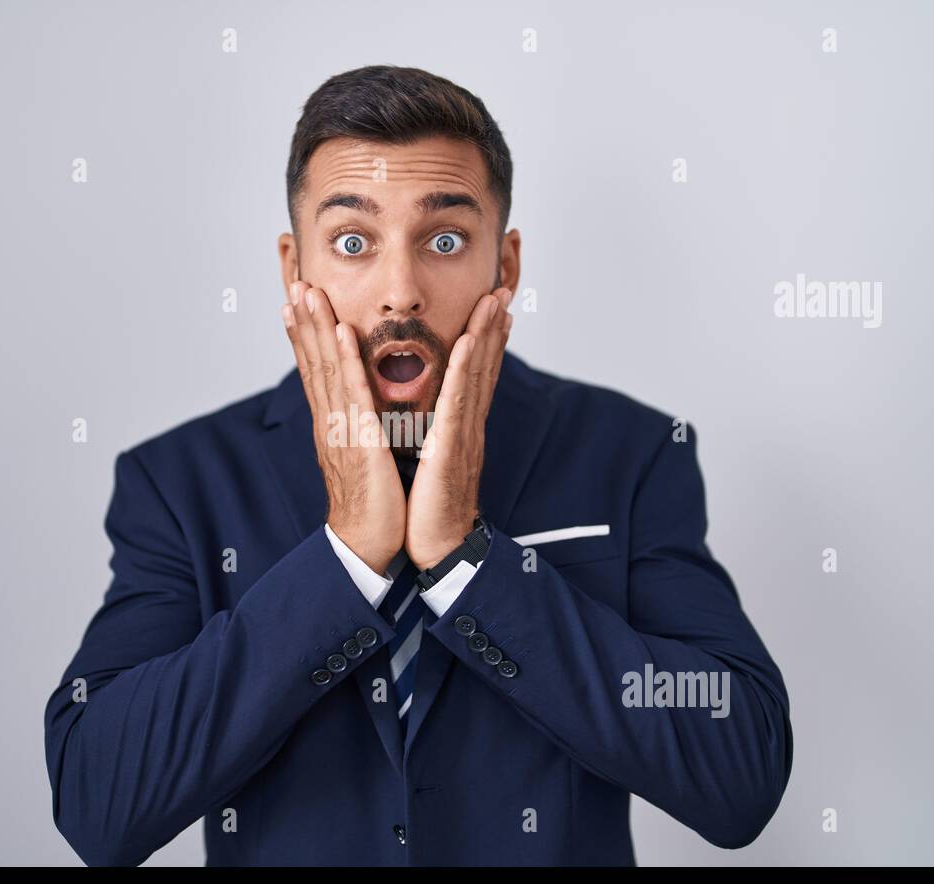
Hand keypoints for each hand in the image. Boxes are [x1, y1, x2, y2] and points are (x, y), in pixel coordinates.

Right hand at [283, 281, 405, 574]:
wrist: (367, 543)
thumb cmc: (373, 504)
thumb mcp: (363, 457)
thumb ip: (358, 429)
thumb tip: (357, 409)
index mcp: (333, 425)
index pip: (315, 371)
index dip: (304, 336)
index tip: (296, 303)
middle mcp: (329, 421)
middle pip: (313, 362)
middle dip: (303, 321)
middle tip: (294, 282)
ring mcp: (340, 429)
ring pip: (326, 369)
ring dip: (317, 328)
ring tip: (308, 293)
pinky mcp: (358, 441)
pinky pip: (352, 393)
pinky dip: (345, 360)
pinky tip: (342, 332)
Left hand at [405, 287, 512, 568]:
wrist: (438, 548)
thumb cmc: (431, 509)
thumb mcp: (435, 463)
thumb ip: (439, 435)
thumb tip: (437, 417)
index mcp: (461, 428)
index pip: (476, 374)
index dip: (488, 338)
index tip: (493, 305)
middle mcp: (468, 425)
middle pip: (484, 366)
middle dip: (493, 324)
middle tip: (501, 286)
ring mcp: (464, 435)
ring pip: (475, 375)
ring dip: (485, 334)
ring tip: (493, 298)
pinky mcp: (450, 449)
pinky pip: (457, 403)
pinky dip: (463, 370)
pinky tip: (467, 342)